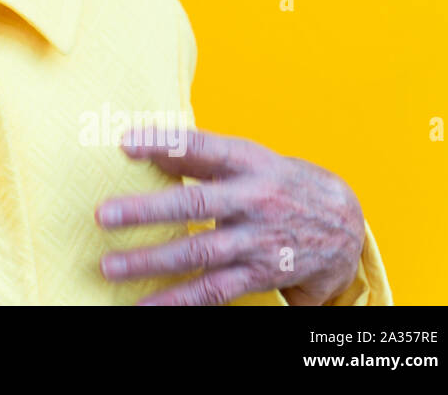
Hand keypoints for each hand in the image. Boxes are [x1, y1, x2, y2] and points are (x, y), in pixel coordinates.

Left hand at [95, 127, 365, 305]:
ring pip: (199, 253)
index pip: (202, 148)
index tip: (125, 142)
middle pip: (196, 204)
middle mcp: (254, 201)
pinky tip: (145, 305)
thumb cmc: (278, 182)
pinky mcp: (259, 275)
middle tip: (104, 215)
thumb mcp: (247, 159)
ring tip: (110, 266)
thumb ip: (196, 154)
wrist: (343, 224)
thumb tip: (141, 144)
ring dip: (151, 262)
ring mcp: (258, 241)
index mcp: (249, 163)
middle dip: (147, 211)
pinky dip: (178, 300)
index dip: (164, 143)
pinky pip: (214, 290)